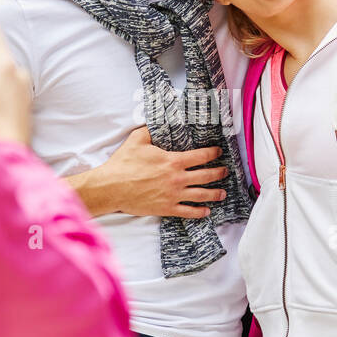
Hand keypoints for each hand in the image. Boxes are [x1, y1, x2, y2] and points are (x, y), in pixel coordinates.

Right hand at [90, 126, 228, 218]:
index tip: (218, 152)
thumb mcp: (137, 139)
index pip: (201, 156)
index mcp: (173, 161)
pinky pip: (188, 212)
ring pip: (201, 195)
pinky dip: (200, 212)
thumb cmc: (123, 163)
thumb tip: (156, 123)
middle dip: (219, 173)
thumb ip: (150, 131)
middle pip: (206, 176)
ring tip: (223, 193)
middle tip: (225, 172)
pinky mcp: (166, 208)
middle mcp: (177, 178)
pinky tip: (206, 211)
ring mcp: (173, 195)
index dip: (213, 153)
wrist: (111, 187)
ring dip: (215, 194)